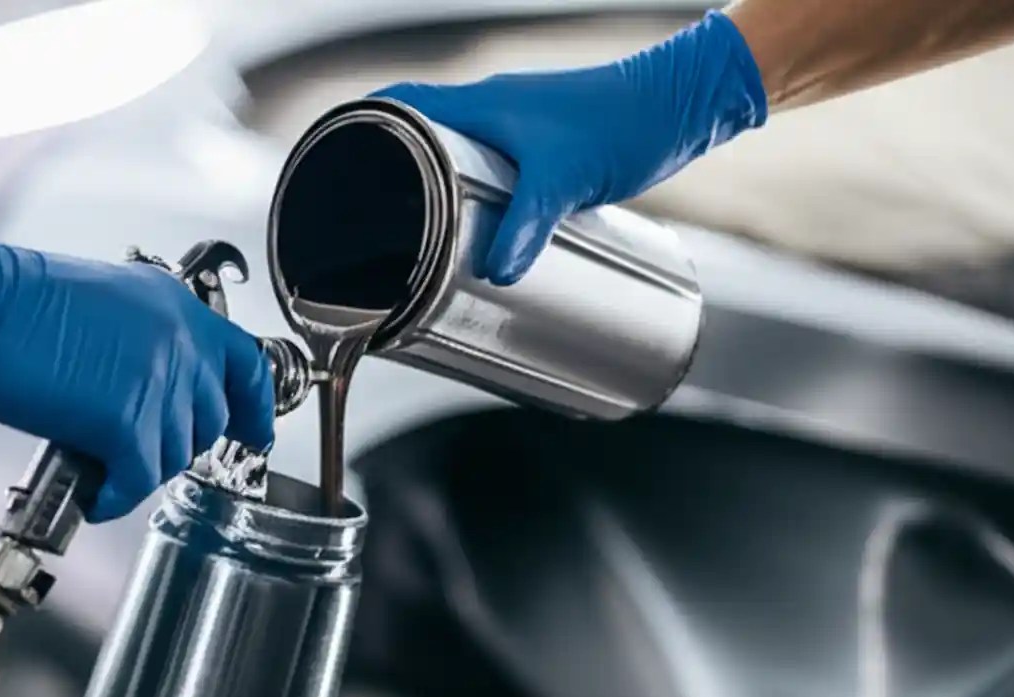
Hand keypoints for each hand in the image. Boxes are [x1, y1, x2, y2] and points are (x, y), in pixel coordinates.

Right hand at [0, 208, 274, 521]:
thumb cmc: (18, 301)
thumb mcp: (109, 304)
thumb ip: (145, 342)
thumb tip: (149, 388)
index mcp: (179, 309)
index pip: (246, 364)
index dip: (253, 407)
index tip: (253, 433)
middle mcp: (182, 343)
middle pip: (208, 422)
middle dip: (173, 445)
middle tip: (133, 450)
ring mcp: (160, 383)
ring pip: (173, 456)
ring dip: (138, 470)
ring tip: (98, 463)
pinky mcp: (126, 421)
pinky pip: (138, 480)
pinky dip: (115, 497)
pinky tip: (94, 493)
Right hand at [373, 11, 766, 284]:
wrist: (682, 106)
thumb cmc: (624, 121)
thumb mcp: (566, 179)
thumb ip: (527, 227)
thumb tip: (495, 274)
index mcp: (478, 104)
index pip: (398, 105)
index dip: (359, 130)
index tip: (332, 164)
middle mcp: (490, 112)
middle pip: (419, 139)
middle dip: (393, 178)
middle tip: (378, 226)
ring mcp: (518, 132)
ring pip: (456, 162)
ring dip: (436, 195)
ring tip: (422, 242)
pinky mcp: (544, 154)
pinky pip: (492, 176)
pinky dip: (478, 203)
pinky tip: (485, 238)